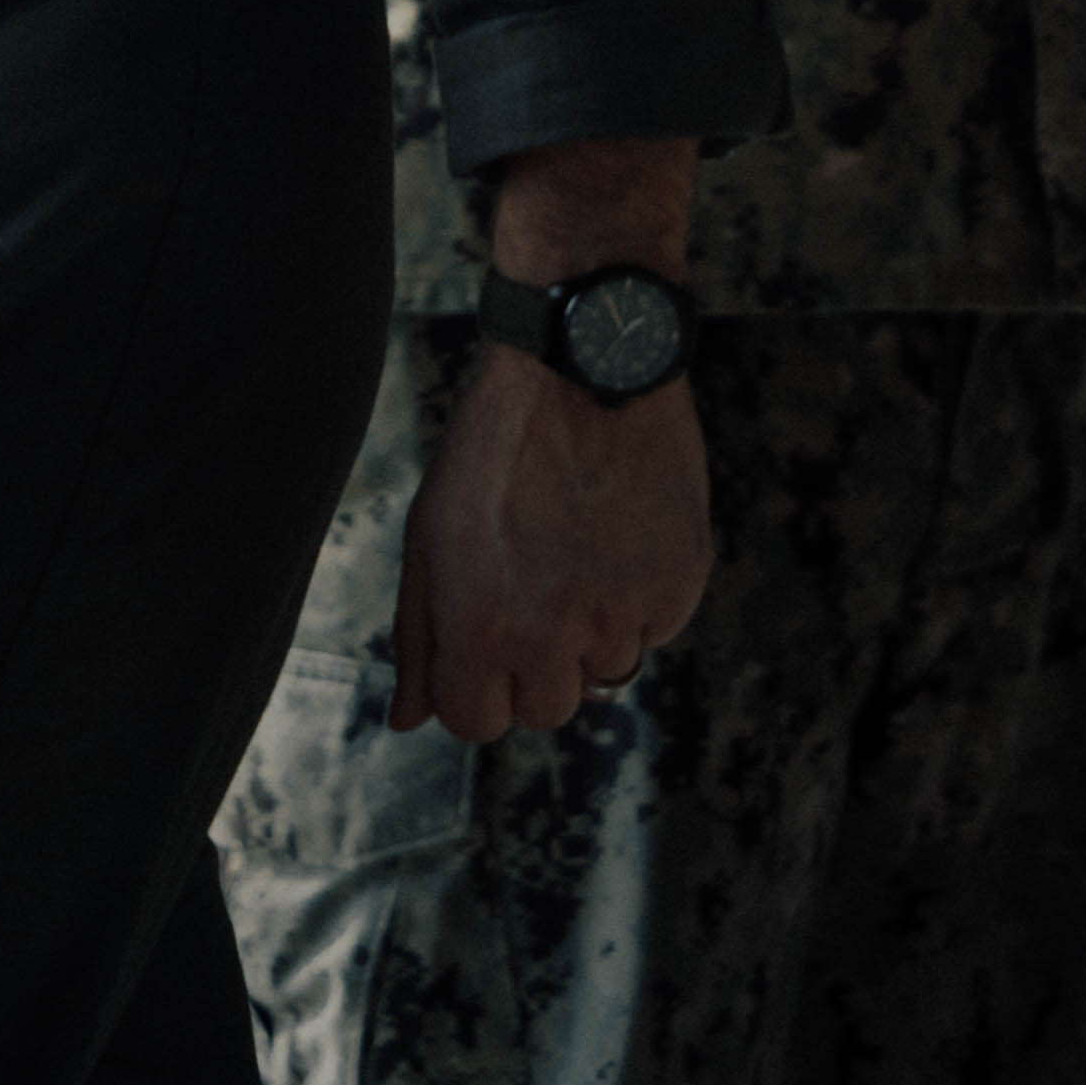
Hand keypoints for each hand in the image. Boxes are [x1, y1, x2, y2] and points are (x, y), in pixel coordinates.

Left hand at [389, 347, 711, 742]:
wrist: (581, 359)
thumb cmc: (494, 443)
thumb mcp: (430, 532)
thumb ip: (418, 635)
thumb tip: (406, 719)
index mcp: (481, 625)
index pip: (477, 724)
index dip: (474, 687)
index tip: (483, 645)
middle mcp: (554, 633)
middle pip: (547, 712)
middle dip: (534, 668)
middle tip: (532, 593)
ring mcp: (624, 610)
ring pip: (608, 672)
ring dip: (590, 631)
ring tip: (577, 547)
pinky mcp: (680, 581)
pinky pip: (657, 627)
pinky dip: (640, 596)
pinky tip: (618, 533)